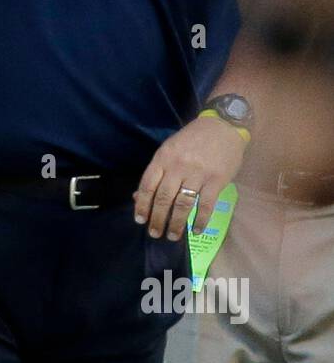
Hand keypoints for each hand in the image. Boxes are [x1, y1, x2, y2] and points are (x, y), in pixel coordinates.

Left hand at [134, 115, 246, 240]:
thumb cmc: (192, 139)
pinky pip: (206, 205)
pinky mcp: (216, 180)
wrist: (223, 126)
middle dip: (157, 219)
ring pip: (183, 204)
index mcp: (163, 158)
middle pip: (164, 198)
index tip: (140, 220)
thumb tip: (138, 197)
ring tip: (172, 236)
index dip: (142, 205)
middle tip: (155, 233)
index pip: (147, 185)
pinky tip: (195, 230)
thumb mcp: (169, 149)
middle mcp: (178, 167)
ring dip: (176, 223)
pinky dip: (200, 220)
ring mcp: (198, 174)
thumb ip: (156, 172)